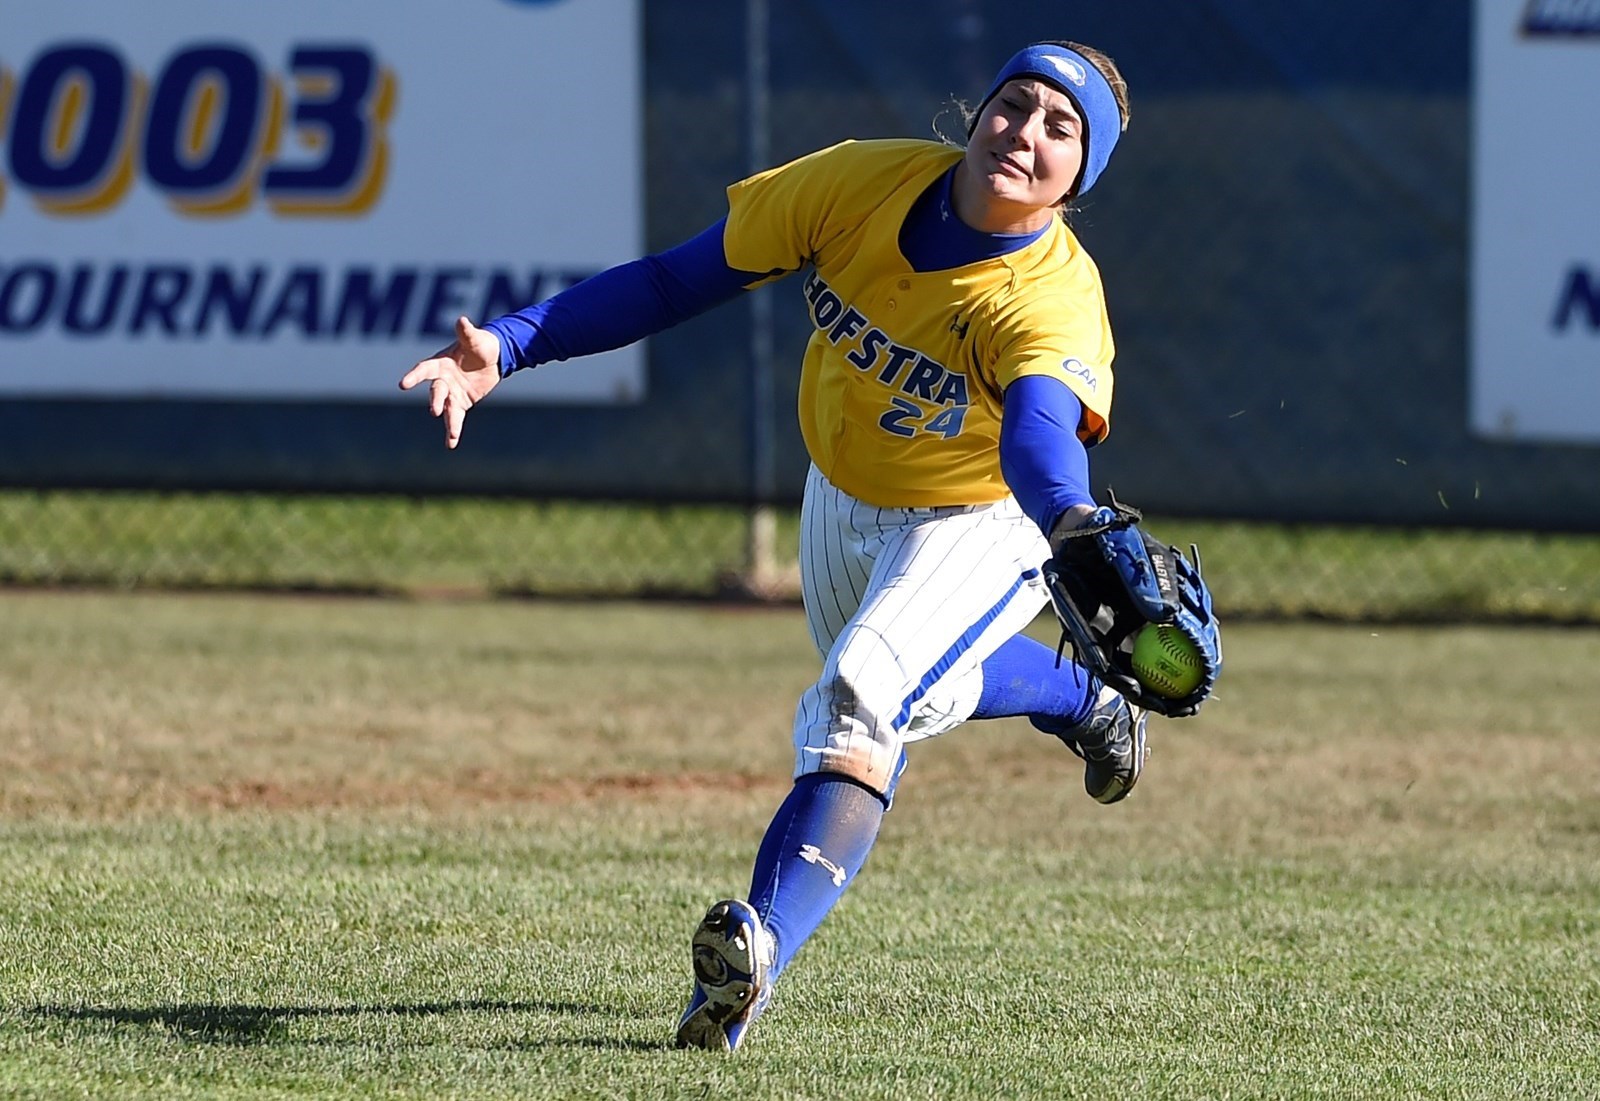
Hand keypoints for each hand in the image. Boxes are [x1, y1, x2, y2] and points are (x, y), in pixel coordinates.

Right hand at [398, 316, 502, 448]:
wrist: (492, 357)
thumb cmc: (481, 344)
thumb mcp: (476, 339)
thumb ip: (467, 332)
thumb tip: (462, 320)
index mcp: (440, 362)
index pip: (424, 369)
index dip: (414, 376)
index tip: (403, 384)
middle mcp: (442, 379)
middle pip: (436, 391)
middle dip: (435, 400)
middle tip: (434, 410)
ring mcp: (451, 392)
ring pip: (446, 408)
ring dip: (448, 421)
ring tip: (451, 436)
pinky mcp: (460, 402)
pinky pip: (456, 418)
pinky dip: (454, 430)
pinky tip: (451, 444)